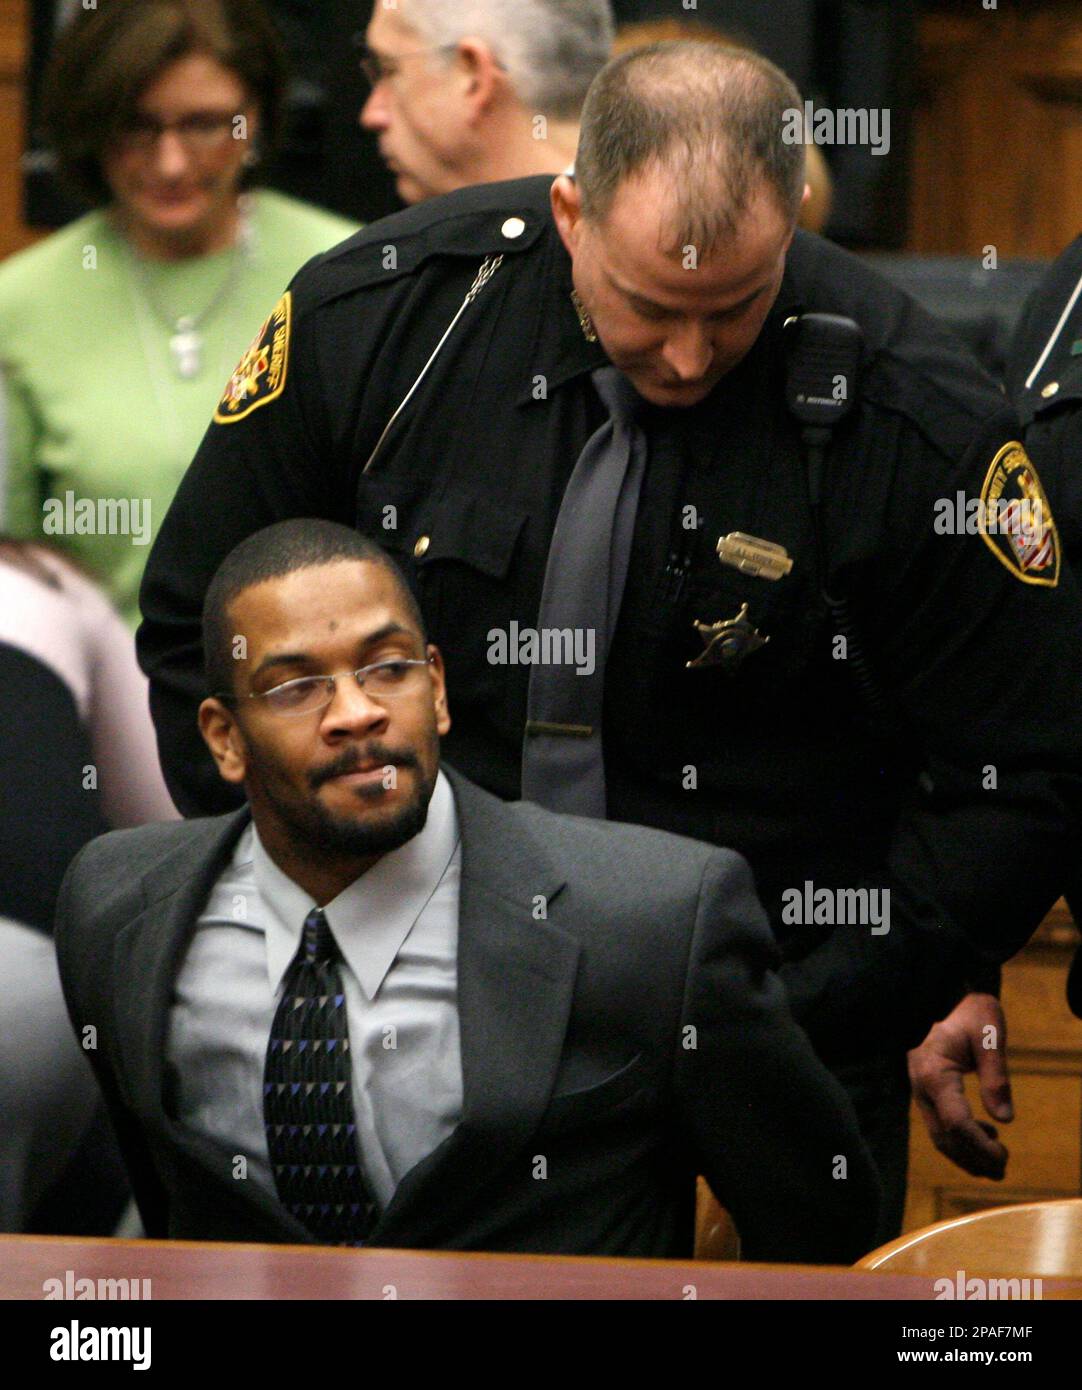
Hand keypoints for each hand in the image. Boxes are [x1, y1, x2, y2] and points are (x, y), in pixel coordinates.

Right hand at [907, 992, 1012, 1179]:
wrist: (947, 994)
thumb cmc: (972, 1012)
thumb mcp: (989, 1037)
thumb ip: (996, 1077)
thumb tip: (1005, 1120)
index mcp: (933, 1072)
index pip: (956, 1122)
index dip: (980, 1146)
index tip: (1005, 1157)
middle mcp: (921, 1085)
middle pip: (943, 1136)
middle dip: (973, 1159)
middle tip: (1004, 1169)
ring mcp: (920, 1090)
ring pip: (938, 1135)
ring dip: (966, 1155)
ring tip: (997, 1163)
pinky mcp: (926, 1091)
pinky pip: (939, 1124)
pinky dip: (961, 1139)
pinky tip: (987, 1133)